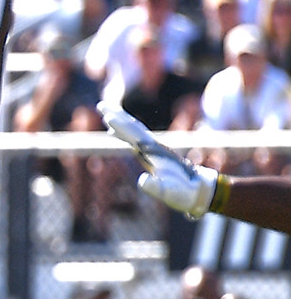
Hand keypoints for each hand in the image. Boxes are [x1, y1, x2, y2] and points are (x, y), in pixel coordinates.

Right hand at [103, 105, 224, 218]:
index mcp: (156, 152)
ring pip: (134, 131)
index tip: (108, 117)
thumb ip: (156, 187)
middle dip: (118, 116)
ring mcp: (153, 150)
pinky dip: (123, 133)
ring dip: (120, 122)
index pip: (136, 135)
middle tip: (102, 105)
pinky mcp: (151, 155)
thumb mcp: (169, 192)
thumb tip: (142, 180)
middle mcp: (154, 147)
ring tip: (106, 116)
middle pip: (134, 127)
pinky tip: (115, 134)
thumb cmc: (184, 192)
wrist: (198, 190)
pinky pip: (134, 140)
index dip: (122, 127)